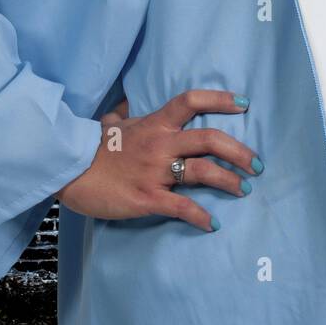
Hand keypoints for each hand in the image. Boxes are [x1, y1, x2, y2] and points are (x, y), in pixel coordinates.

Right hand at [55, 89, 258, 230]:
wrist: (68, 169)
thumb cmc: (92, 147)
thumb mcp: (111, 122)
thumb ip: (125, 111)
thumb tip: (125, 102)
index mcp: (155, 123)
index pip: (191, 101)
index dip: (220, 100)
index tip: (244, 104)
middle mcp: (161, 144)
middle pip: (210, 139)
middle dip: (239, 152)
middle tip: (257, 164)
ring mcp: (156, 172)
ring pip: (203, 172)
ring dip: (230, 181)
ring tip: (244, 189)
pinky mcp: (147, 198)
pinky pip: (182, 207)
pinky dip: (201, 217)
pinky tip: (213, 224)